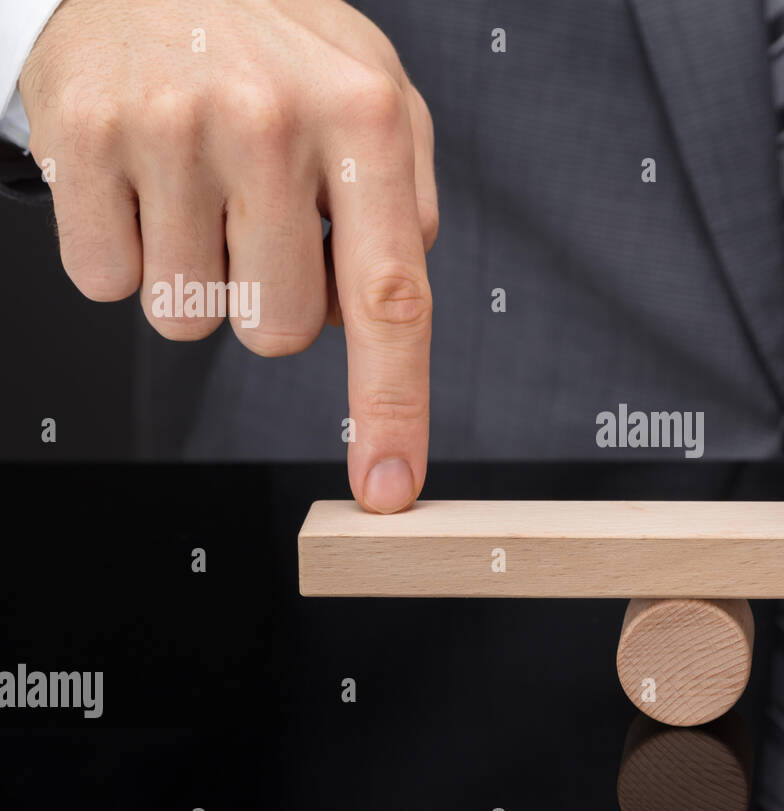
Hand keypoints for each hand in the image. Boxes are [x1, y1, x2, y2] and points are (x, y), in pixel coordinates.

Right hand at [20, 0, 437, 512]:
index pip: (390, 298)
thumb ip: (399, 210)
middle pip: (275, 333)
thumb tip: (376, 317)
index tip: (387, 488)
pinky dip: (125, 254)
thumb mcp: (375, 99)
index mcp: (366, 119)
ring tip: (198, 190)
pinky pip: (106, 283)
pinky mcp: (83, 135)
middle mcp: (272, 122)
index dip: (391, 406)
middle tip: (254, 224)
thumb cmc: (280, 46)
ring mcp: (171, 127)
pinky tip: (143, 184)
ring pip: (188, 319)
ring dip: (196, 279)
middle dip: (268, 304)